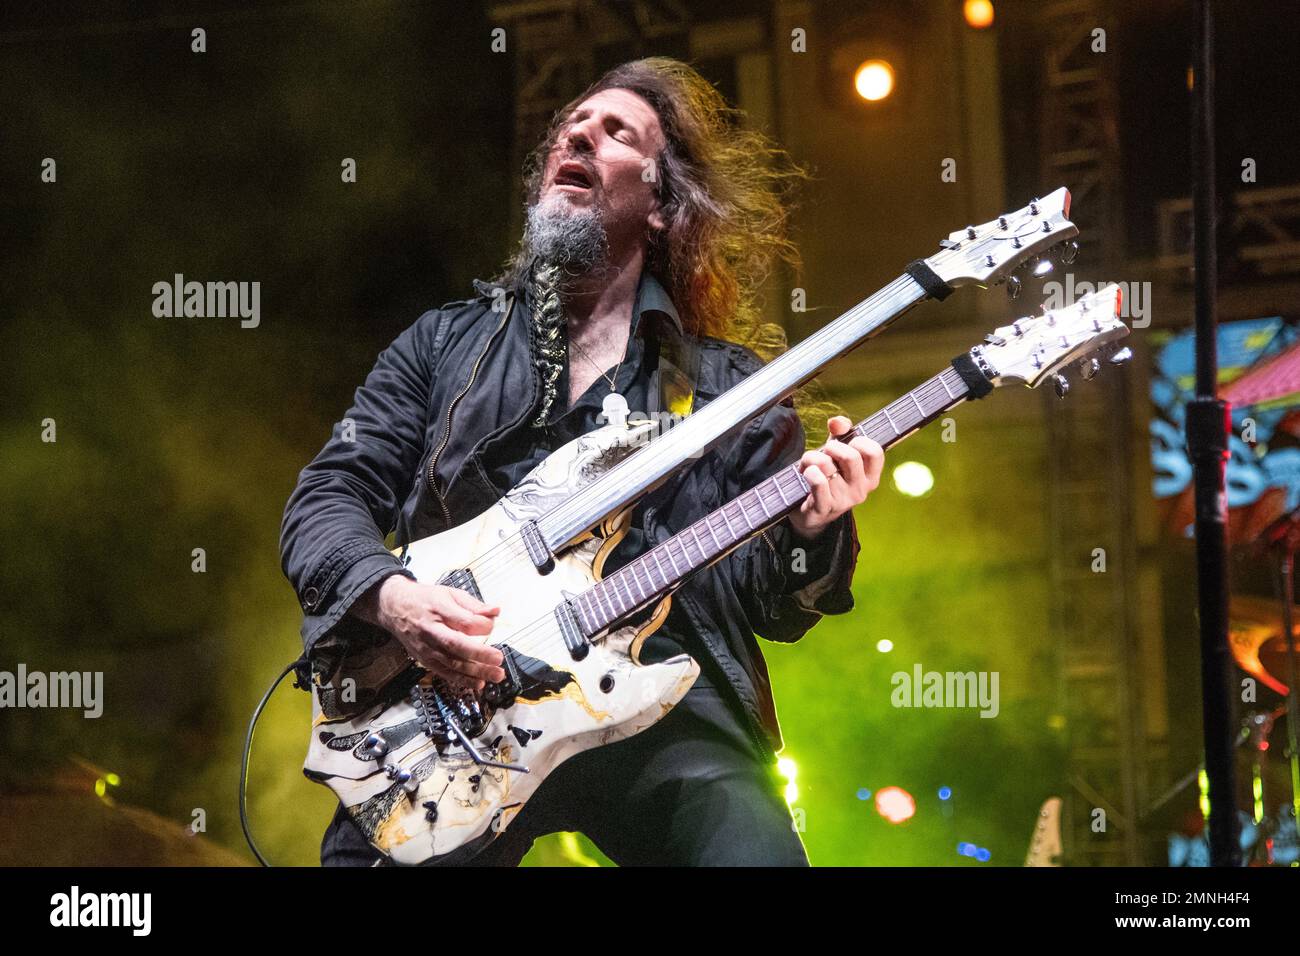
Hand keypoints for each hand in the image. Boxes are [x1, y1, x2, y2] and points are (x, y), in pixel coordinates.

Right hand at [353, 575, 504, 691]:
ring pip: (452, 663)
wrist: (395, 608)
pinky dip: (462, 680)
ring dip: (476, 672)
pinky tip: (478, 683)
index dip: (482, 626)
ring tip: (496, 675)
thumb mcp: (449, 593)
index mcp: (438, 609)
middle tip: (498, 659)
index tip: (494, 626)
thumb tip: (495, 611)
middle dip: (480, 654)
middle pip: (456, 645)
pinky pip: (444, 672)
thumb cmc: (424, 600)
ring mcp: (426, 647)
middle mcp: (430, 630)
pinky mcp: (425, 659)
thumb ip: (473, 604)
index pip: (463, 620)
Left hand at [787, 416, 883, 539]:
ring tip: (808, 465)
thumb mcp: (837, 453)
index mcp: (870, 476)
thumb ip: (841, 433)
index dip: (859, 440)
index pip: (874, 451)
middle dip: (832, 447)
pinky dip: (808, 471)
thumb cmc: (828, 477)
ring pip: (826, 465)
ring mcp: (843, 501)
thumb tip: (836, 422)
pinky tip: (806, 473)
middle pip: (851, 456)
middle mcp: (861, 490)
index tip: (848, 443)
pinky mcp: (824, 508)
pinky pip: (818, 481)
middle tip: (824, 452)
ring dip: (811, 458)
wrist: (812, 513)